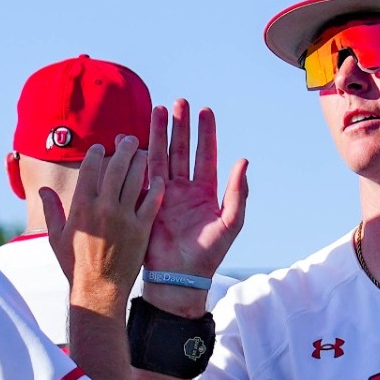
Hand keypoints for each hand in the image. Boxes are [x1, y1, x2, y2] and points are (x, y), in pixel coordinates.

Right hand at [45, 135, 160, 305]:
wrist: (99, 291)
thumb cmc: (75, 266)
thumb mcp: (57, 238)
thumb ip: (52, 210)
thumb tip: (43, 190)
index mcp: (81, 206)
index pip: (90, 168)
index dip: (97, 153)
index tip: (102, 148)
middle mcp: (103, 207)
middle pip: (116, 167)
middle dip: (124, 148)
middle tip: (130, 140)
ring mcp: (124, 217)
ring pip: (135, 179)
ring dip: (140, 161)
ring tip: (143, 152)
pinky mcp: (141, 229)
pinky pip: (151, 201)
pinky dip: (156, 187)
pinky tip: (159, 178)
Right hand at [142, 100, 247, 282]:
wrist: (179, 277)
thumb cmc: (208, 254)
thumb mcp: (230, 223)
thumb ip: (238, 193)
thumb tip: (243, 162)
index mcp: (205, 193)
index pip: (206, 156)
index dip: (206, 134)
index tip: (205, 111)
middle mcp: (185, 190)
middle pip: (182, 150)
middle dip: (180, 126)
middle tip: (179, 102)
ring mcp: (165, 195)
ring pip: (162, 157)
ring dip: (159, 134)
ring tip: (158, 110)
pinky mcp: (147, 202)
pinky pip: (143, 176)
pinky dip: (139, 157)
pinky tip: (136, 139)